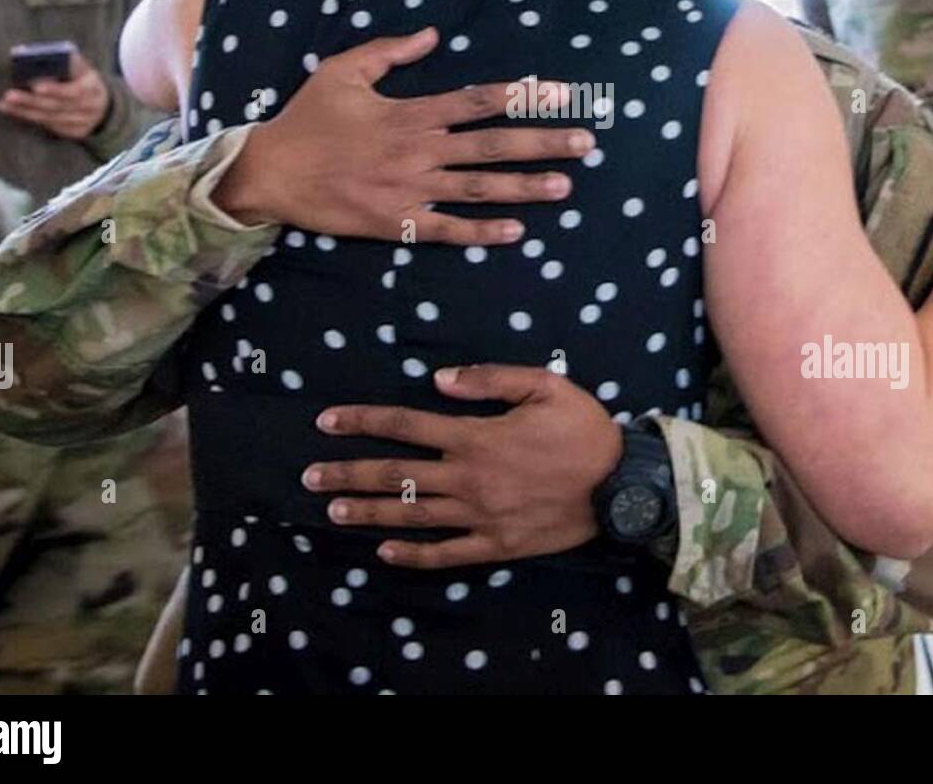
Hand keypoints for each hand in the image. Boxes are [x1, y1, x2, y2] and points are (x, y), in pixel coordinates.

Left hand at [0, 49, 109, 140]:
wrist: (102, 105)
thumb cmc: (85, 80)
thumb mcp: (83, 69)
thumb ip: (69, 63)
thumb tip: (44, 54)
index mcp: (92, 88)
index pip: (74, 91)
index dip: (55, 89)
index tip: (35, 86)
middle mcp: (90, 108)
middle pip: (56, 106)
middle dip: (30, 101)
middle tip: (9, 95)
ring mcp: (83, 122)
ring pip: (49, 118)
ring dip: (24, 110)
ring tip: (4, 103)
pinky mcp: (74, 132)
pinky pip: (48, 126)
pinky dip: (29, 118)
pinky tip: (13, 111)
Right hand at [213, 27, 594, 244]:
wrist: (270, 172)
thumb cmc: (307, 119)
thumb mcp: (342, 70)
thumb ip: (390, 51)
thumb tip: (432, 34)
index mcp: (410, 112)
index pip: (478, 101)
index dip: (523, 96)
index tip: (561, 92)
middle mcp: (419, 150)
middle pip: (492, 145)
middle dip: (543, 143)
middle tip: (587, 141)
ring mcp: (411, 189)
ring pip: (479, 188)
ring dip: (525, 187)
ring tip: (566, 186)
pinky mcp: (398, 223)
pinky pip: (447, 229)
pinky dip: (482, 231)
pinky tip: (517, 232)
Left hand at [304, 365, 623, 567]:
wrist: (622, 485)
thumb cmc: (584, 429)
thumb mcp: (544, 385)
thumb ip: (490, 379)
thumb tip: (439, 379)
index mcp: (476, 436)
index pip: (406, 425)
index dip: (363, 422)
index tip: (327, 421)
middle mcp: (468, 478)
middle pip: (396, 474)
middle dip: (348, 473)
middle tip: (310, 476)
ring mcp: (480, 516)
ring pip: (412, 514)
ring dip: (368, 513)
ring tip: (332, 510)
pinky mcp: (496, 545)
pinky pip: (446, 554)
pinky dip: (412, 554)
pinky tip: (384, 552)